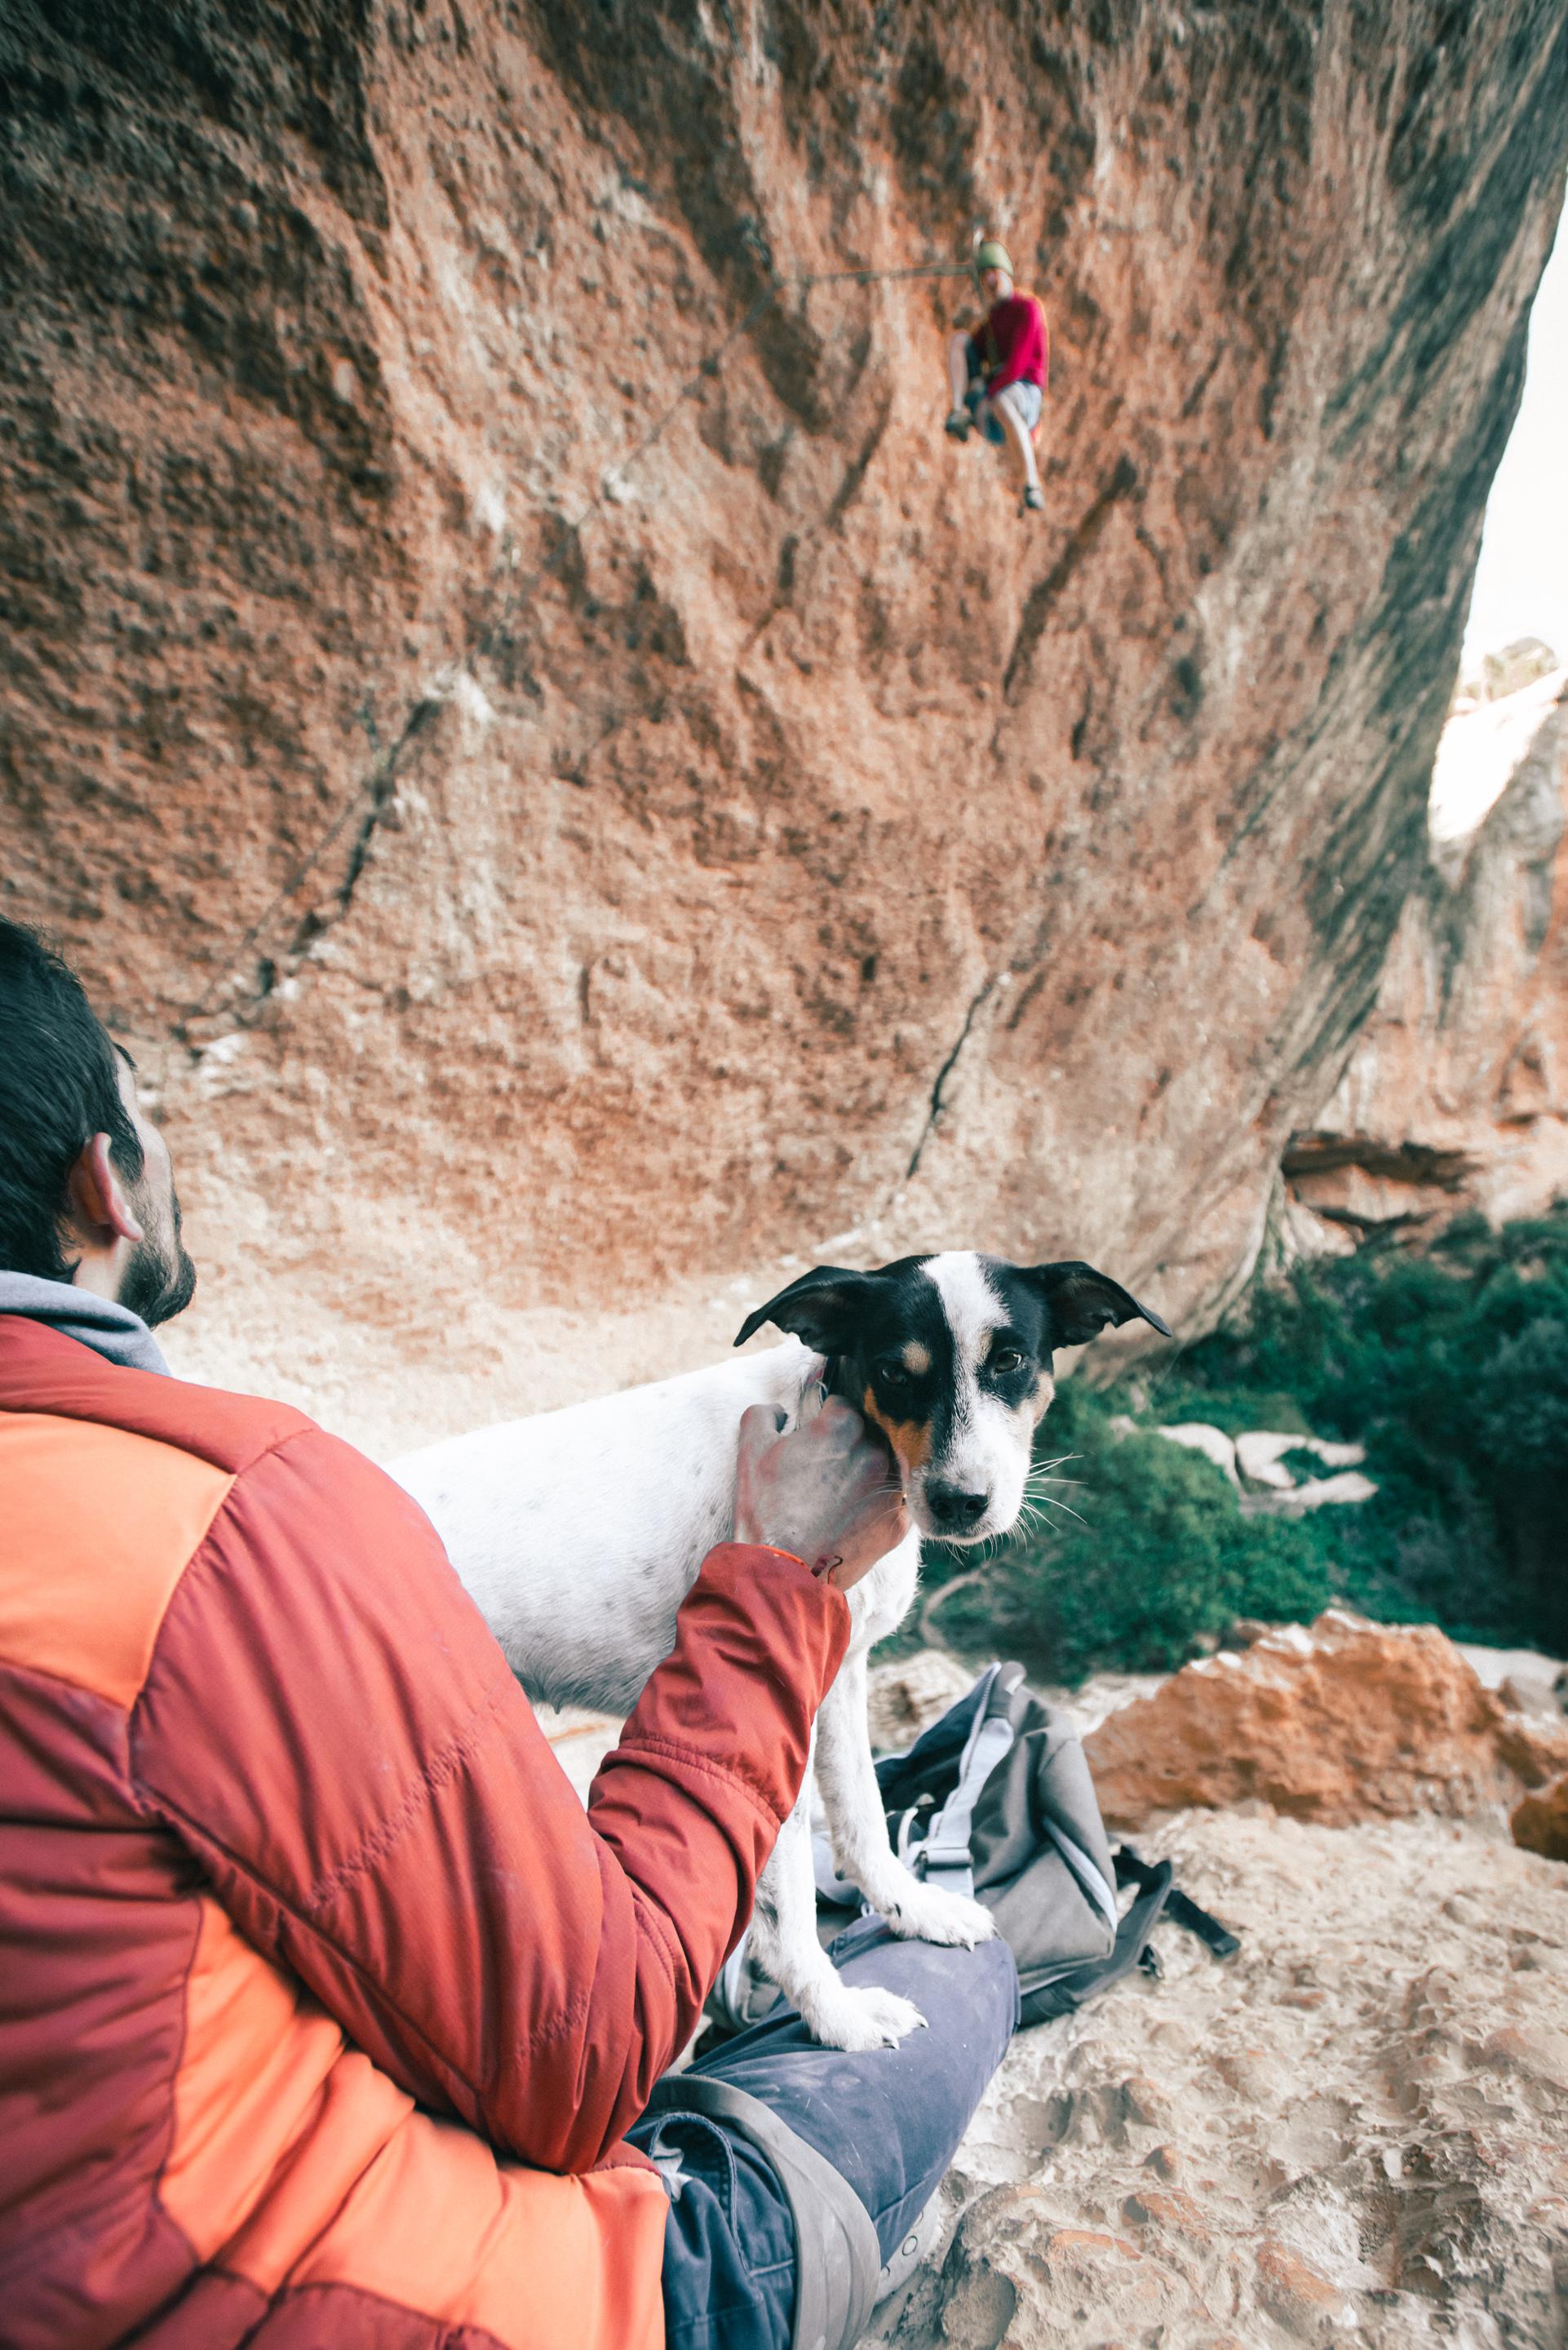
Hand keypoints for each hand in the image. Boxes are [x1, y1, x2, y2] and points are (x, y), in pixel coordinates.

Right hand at [733, 1389, 909, 1591]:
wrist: (782, 1569)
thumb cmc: (765, 1507)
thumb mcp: (751, 1449)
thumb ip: (764, 1413)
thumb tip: (779, 1410)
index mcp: (843, 1425)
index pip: (842, 1406)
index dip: (824, 1421)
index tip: (814, 1441)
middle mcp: (875, 1451)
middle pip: (868, 1435)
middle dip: (849, 1447)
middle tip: (825, 1472)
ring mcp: (891, 1488)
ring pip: (886, 1468)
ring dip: (868, 1474)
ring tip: (841, 1495)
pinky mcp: (899, 1522)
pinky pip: (896, 1502)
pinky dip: (879, 1505)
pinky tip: (856, 1516)